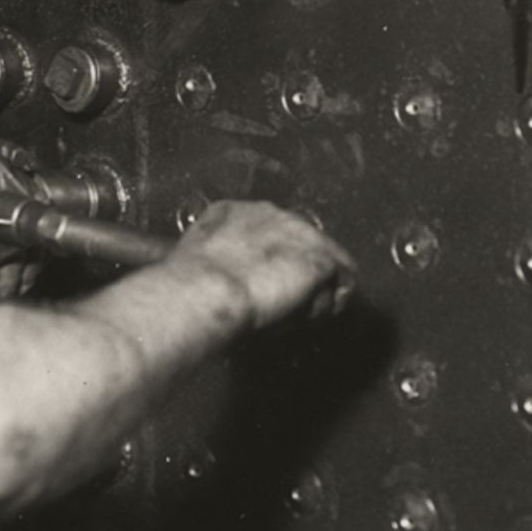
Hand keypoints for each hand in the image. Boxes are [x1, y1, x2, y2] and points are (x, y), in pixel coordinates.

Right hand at [171, 200, 356, 328]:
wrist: (203, 291)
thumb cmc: (191, 287)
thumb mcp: (198, 263)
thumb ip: (221, 261)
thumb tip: (230, 279)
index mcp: (235, 212)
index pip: (272, 235)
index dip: (273, 265)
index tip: (266, 288)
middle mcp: (271, 214)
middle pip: (303, 248)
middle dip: (299, 278)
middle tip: (284, 308)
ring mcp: (300, 234)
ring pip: (326, 267)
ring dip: (313, 295)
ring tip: (291, 316)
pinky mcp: (321, 259)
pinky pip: (340, 286)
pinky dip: (326, 306)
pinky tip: (304, 318)